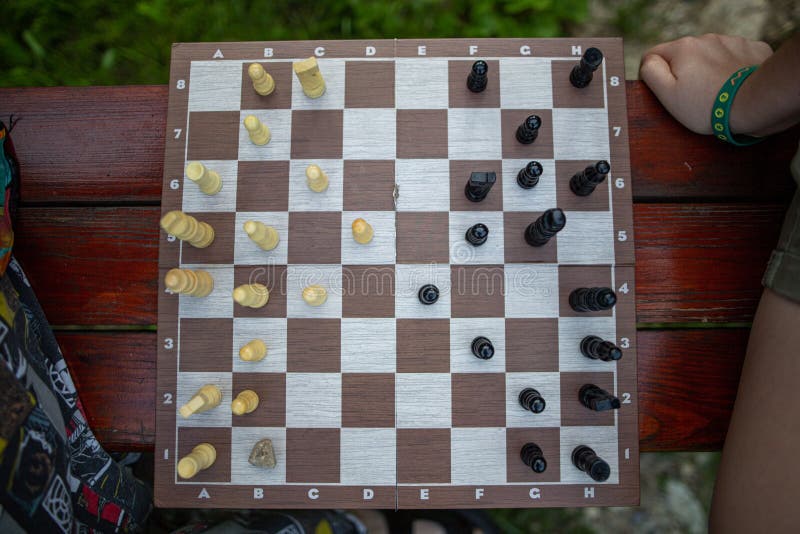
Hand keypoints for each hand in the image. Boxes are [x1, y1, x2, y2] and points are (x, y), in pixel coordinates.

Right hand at [640, 34, 772, 134]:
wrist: (756, 103)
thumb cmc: (707, 105)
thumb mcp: (667, 95)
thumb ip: (651, 72)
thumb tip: (649, 61)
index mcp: (682, 47)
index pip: (654, 55)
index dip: (656, 76)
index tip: (668, 93)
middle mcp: (706, 39)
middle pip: (684, 56)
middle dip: (685, 73)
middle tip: (694, 97)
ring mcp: (731, 42)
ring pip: (709, 56)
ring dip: (708, 70)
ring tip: (717, 93)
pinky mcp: (752, 49)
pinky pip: (734, 57)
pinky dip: (731, 69)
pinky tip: (735, 85)